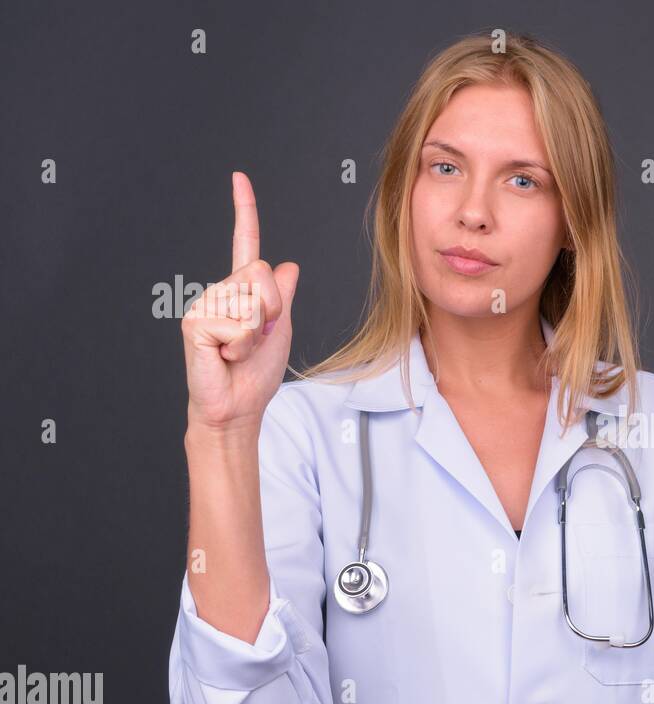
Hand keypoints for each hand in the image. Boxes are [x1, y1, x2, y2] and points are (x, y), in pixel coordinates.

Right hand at [181, 171, 299, 433]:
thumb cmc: (255, 374)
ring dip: (257, 331)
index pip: (244, 243)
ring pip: (252, 298)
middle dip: (272, 309)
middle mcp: (219, 291)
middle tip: (257, 337)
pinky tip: (227, 355)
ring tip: (240, 350)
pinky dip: (242, 344)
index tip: (239, 178)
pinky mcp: (195, 322)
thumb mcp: (280, 329)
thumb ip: (283, 297)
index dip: (244, 210)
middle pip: (262, 273)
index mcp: (241, 290)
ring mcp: (204, 304)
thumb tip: (289, 264)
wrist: (238, 407)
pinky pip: (238, 321)